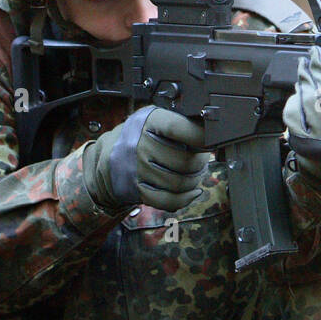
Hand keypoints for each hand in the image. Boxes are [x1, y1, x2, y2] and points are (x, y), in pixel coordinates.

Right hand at [83, 105, 211, 213]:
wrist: (108, 157)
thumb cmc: (140, 135)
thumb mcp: (154, 119)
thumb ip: (179, 122)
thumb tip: (211, 131)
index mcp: (147, 122)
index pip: (179, 128)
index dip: (201, 137)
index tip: (211, 141)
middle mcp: (139, 145)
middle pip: (184, 160)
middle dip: (201, 163)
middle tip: (202, 160)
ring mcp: (137, 170)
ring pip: (179, 183)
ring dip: (194, 181)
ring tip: (195, 174)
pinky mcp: (136, 190)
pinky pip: (168, 200)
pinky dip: (185, 198)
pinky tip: (191, 191)